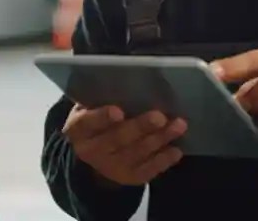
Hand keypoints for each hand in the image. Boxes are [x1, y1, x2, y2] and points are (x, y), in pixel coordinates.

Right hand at [62, 104, 187, 186]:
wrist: (95, 150)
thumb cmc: (98, 117)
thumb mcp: (93, 104)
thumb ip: (105, 95)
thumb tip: (132, 79)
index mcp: (79, 129)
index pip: (87, 122)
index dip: (102, 118)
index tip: (119, 111)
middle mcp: (92, 151)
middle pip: (117, 139)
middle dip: (140, 127)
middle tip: (160, 116)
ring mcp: (110, 167)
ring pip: (136, 153)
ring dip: (159, 139)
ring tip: (178, 125)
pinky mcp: (128, 177)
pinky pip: (147, 171)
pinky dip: (163, 160)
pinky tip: (176, 150)